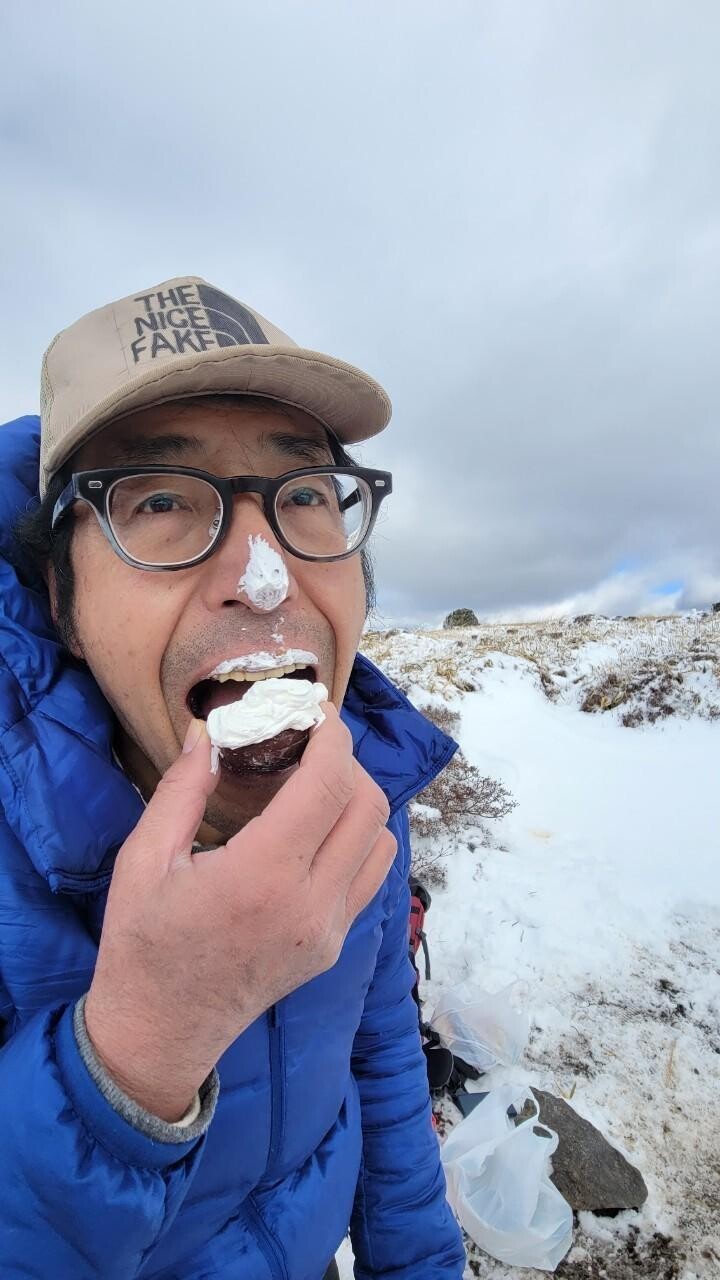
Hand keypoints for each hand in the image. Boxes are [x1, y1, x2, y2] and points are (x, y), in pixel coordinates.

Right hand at [84, 706, 395, 1120]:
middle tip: (311, 744)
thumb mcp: (143, 861)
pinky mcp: (333, 946)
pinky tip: (316, 831)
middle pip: (369, 807)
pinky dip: (358, 840)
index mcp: (262, 876)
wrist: (159, 1033)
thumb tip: (207, 732)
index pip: (329, 787)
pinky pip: (369, 877)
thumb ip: (181, 791)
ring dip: (359, 802)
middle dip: (348, 762)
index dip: (332, 738)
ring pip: (380, 842)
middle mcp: (310, 904)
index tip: (317, 711)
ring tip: (316, 785)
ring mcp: (329, 930)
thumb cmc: (141, 944)